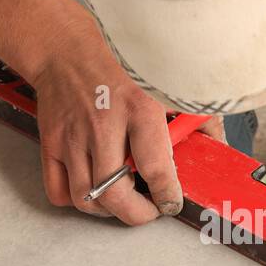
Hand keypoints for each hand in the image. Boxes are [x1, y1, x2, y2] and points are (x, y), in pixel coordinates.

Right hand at [26, 7, 181, 223]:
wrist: (66, 51)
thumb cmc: (118, 66)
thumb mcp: (163, 85)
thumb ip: (195, 118)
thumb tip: (215, 146)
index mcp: (138, 110)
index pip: (156, 169)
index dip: (168, 195)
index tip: (172, 201)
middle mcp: (102, 127)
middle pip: (115, 194)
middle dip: (138, 214)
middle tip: (150, 209)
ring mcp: (72, 139)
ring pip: (86, 199)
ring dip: (109, 210)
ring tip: (124, 200)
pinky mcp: (51, 144)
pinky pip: (59, 191)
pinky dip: (77, 201)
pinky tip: (94, 190)